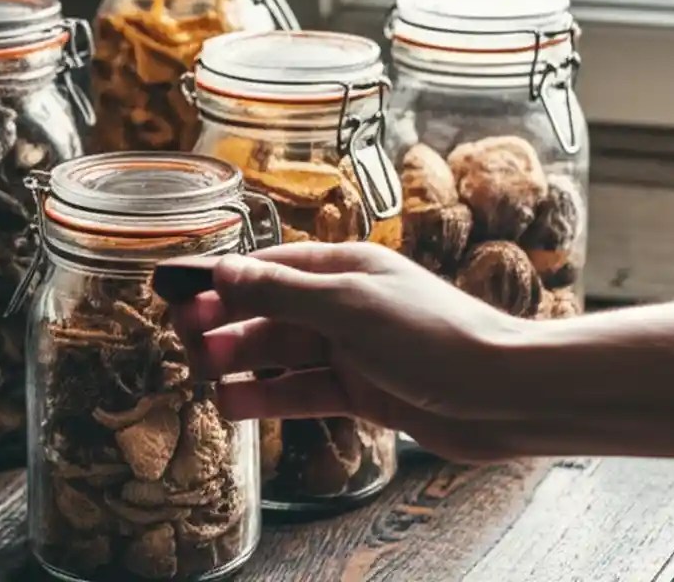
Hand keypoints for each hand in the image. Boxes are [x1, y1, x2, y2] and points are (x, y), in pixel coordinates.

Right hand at [168, 242, 533, 461]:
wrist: (501, 395)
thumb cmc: (432, 335)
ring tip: (200, 373)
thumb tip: (220, 271)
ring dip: (238, 361)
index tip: (172, 291)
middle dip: (222, 322)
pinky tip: (233, 405)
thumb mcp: (348, 305)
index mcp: (342, 267)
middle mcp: (343, 304)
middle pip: (266, 311)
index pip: (265, 268)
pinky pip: (301, 392)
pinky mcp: (360, 393)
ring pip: (279, 354)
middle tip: (181, 339)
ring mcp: (351, 350)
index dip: (217, 280)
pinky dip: (267, 398)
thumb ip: (280, 291)